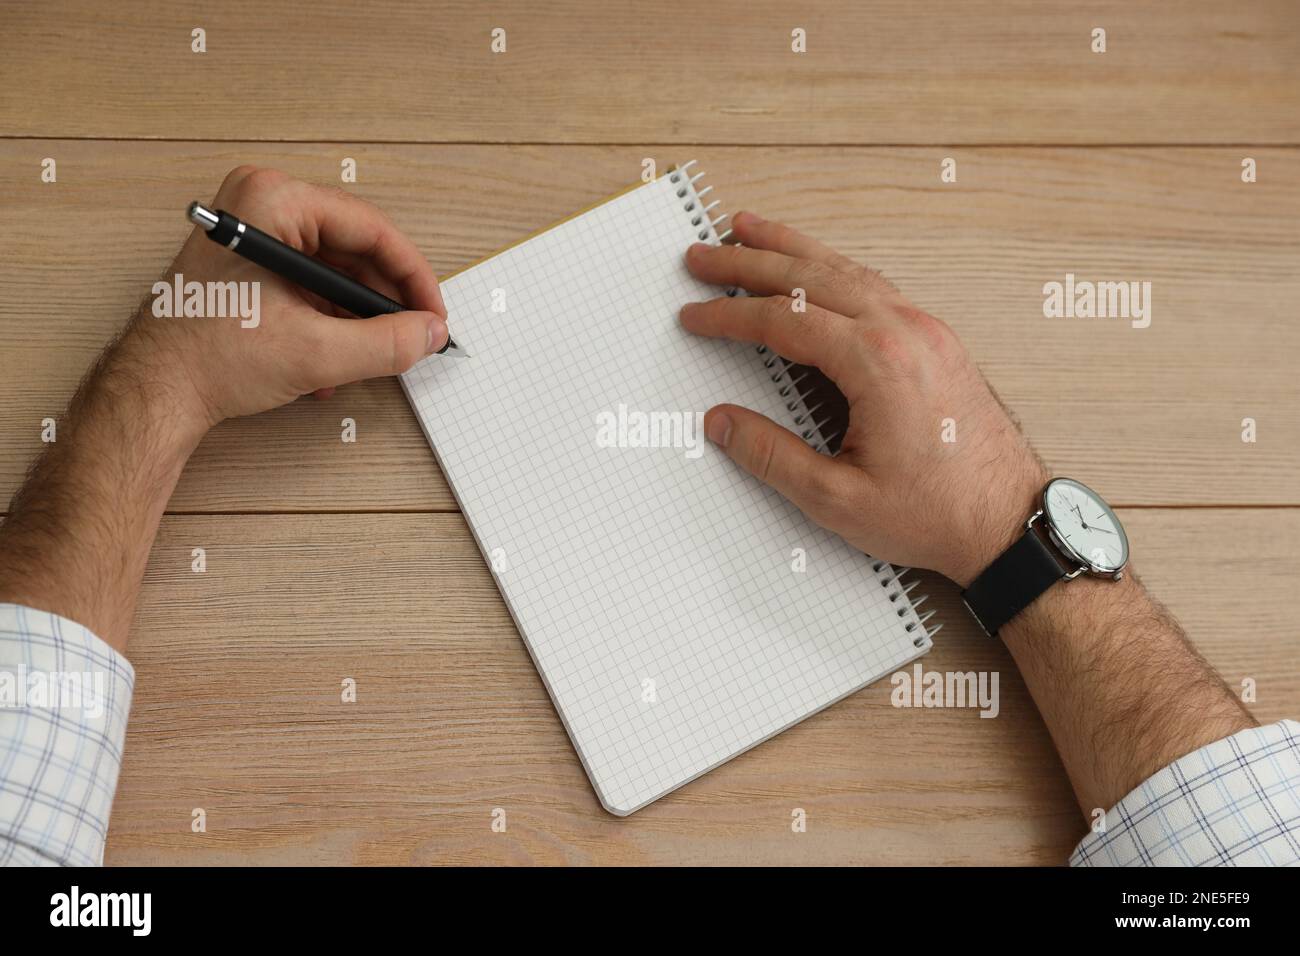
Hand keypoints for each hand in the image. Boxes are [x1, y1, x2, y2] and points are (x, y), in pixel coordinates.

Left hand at [121, 166, 448, 437]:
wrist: (155, 392)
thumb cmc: (207, 358)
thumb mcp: (316, 354)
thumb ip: (386, 343)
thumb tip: (429, 333)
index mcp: (273, 202)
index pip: (370, 229)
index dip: (412, 277)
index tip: (433, 312)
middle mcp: (261, 205)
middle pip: (354, 249)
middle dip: (384, 300)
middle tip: (414, 335)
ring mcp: (255, 234)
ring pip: (336, 271)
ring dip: (359, 317)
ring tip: (373, 355)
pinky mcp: (251, 263)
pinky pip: (312, 283)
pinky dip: (332, 321)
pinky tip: (336, 360)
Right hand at [680, 212, 1048, 586]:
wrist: (1009, 520)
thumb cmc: (936, 513)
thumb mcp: (837, 499)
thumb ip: (771, 456)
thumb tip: (722, 423)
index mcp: (878, 363)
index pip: (785, 320)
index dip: (730, 316)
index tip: (695, 315)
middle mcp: (904, 331)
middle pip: (810, 277)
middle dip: (748, 261)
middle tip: (703, 255)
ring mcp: (925, 330)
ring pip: (845, 270)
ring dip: (791, 248)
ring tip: (749, 230)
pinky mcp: (937, 340)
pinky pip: (873, 285)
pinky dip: (831, 267)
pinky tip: (815, 265)